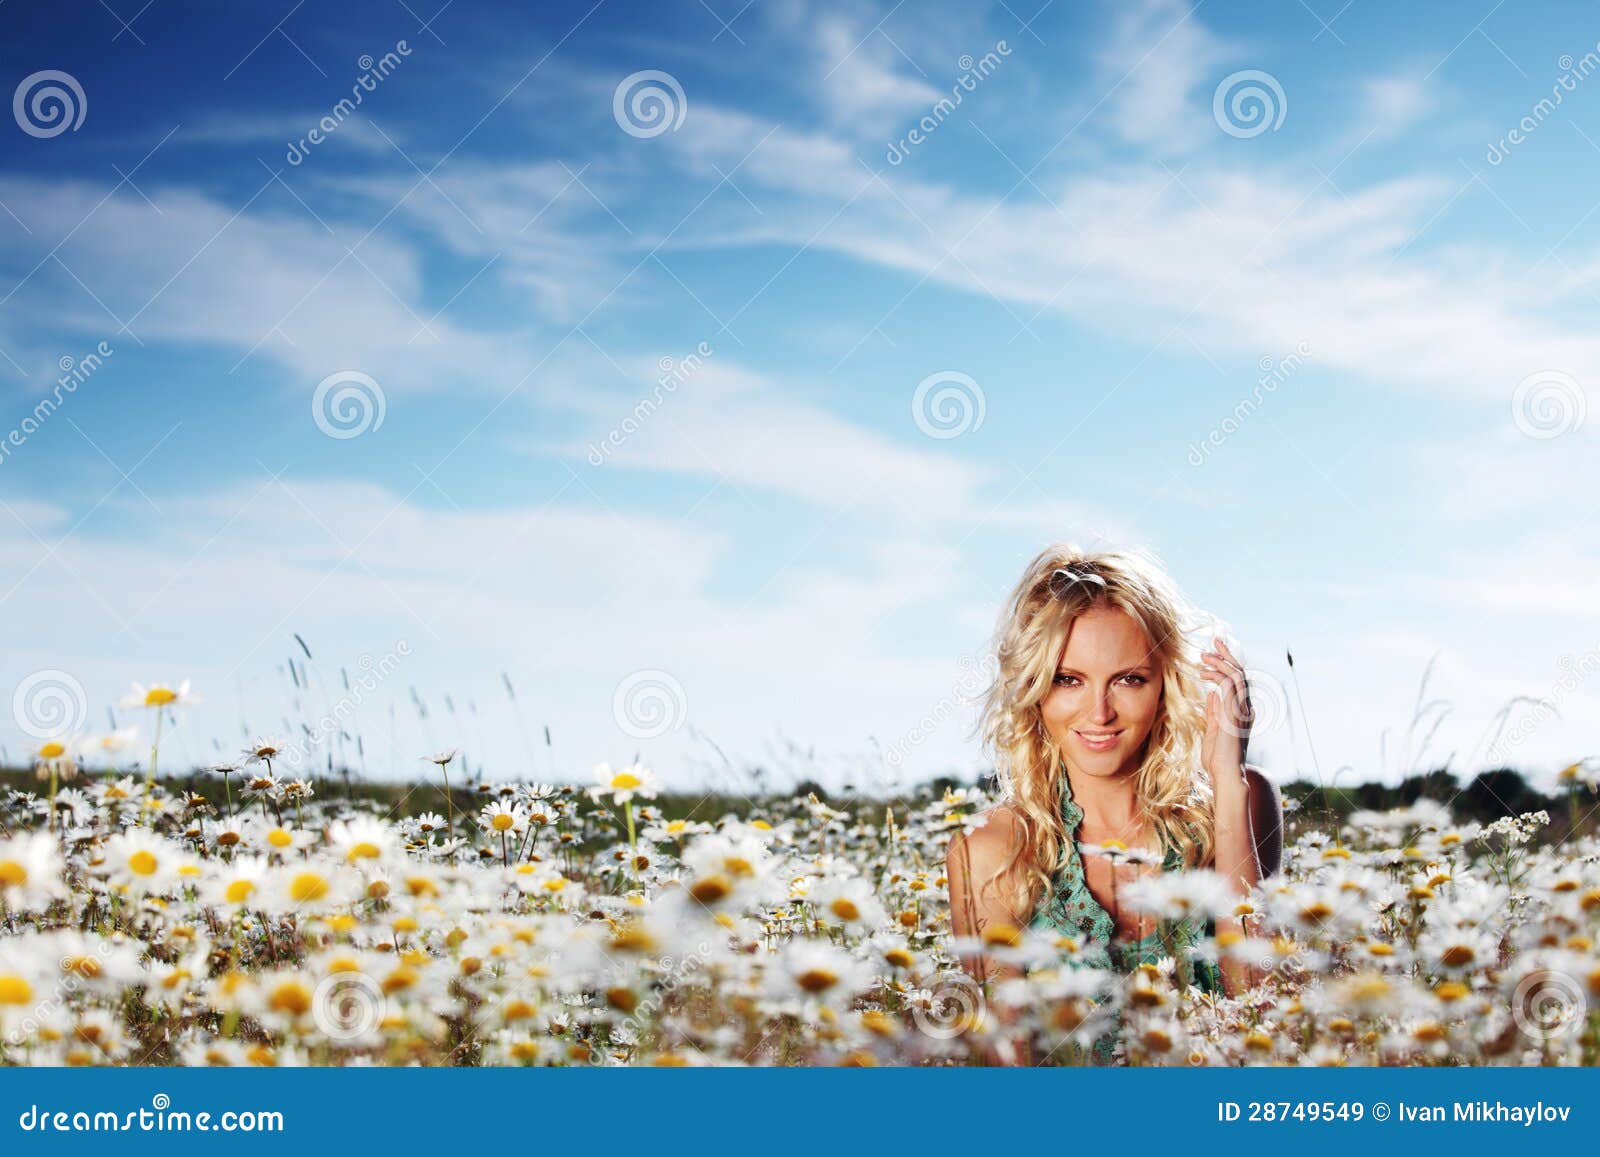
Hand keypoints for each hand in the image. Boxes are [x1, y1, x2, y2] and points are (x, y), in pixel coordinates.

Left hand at [1200, 635, 1251, 785]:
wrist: (1225, 774)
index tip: (1211, 654)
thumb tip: (1212, 695)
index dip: (1226, 664)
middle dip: (1227, 655)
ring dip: (1220, 662)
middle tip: (1214, 641)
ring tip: (1204, 656)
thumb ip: (1215, 713)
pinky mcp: (1235, 713)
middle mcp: (1245, 708)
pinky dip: (1219, 675)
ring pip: (1237, 675)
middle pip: (1240, 673)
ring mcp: (1242, 710)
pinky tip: (1205, 673)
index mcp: (1241, 711)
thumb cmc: (1218, 759)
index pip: (1237, 681)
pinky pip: (1231, 687)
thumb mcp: (1214, 731)